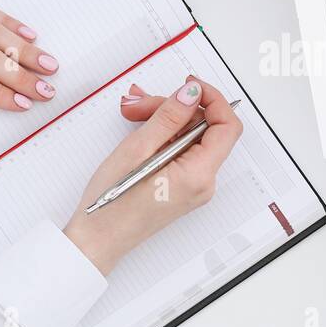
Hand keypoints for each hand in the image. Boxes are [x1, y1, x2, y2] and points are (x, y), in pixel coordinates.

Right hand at [64, 77, 241, 274]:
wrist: (98, 240)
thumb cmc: (112, 204)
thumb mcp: (138, 150)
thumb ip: (169, 117)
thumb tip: (193, 94)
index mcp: (199, 175)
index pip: (227, 127)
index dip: (212, 100)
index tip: (190, 86)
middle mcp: (203, 183)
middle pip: (204, 129)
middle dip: (174, 108)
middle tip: (140, 103)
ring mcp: (194, 186)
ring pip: (190, 137)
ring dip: (164, 120)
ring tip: (132, 115)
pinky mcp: (182, 186)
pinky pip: (181, 151)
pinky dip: (163, 136)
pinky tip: (140, 129)